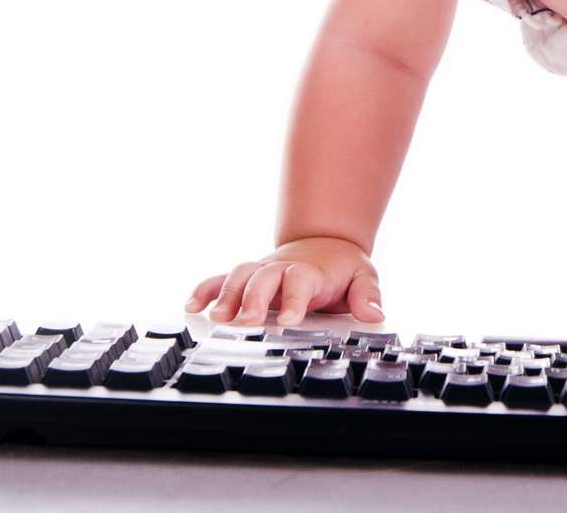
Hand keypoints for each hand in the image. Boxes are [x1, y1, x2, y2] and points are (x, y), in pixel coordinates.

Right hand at [182, 236, 383, 325]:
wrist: (324, 243)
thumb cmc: (341, 267)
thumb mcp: (363, 277)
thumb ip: (367, 296)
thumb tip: (374, 314)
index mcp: (309, 271)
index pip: (300, 282)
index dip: (294, 299)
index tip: (290, 319)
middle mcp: (280, 269)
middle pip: (263, 279)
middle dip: (253, 299)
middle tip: (246, 322)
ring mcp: (261, 271)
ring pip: (239, 276)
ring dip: (226, 296)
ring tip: (217, 318)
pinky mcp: (247, 277)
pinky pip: (221, 280)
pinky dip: (205, 290)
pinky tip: (192, 306)